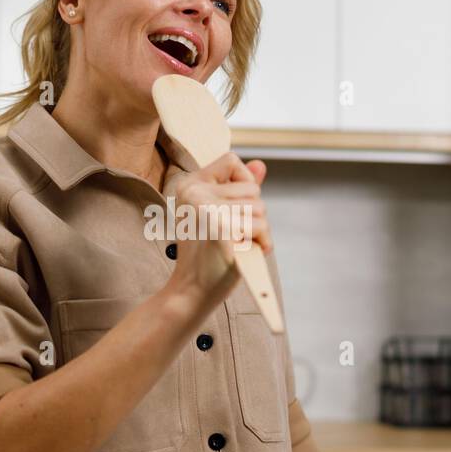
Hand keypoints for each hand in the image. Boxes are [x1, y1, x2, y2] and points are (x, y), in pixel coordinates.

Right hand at [167, 154, 271, 314]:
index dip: (243, 181)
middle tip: (233, 235)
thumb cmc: (205, 255)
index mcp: (188, 184)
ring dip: (258, 231)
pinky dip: (262, 243)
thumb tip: (260, 165)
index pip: (230, 160)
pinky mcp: (221, 228)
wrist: (190, 291)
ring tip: (238, 245)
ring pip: (260, 208)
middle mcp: (194, 192)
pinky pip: (261, 227)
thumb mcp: (218, 214)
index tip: (233, 208)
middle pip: (252, 188)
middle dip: (253, 214)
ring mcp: (207, 209)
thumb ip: (238, 188)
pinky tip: (244, 253)